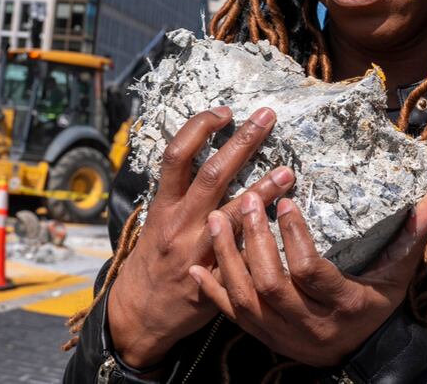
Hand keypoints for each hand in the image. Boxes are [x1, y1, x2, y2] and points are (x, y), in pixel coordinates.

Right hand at [107, 106, 295, 368]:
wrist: (139, 313)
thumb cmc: (151, 260)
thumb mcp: (155, 221)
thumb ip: (179, 194)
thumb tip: (206, 156)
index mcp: (163, 205)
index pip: (177, 155)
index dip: (199, 127)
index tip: (223, 112)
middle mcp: (180, 223)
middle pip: (212, 173)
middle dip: (242, 141)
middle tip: (267, 117)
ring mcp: (199, 251)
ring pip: (235, 216)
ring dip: (264, 190)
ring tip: (288, 172)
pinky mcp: (217, 279)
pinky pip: (245, 257)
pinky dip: (265, 241)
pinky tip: (287, 227)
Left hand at [189, 188, 426, 367]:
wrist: (356, 354)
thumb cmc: (376, 304)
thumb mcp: (397, 274)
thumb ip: (413, 235)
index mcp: (343, 305)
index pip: (310, 272)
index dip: (295, 239)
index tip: (285, 203)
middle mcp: (309, 325)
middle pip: (271, 284)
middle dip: (254, 241)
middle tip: (245, 201)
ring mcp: (280, 333)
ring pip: (244, 299)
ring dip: (227, 258)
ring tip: (217, 217)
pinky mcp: (260, 336)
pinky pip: (230, 316)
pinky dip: (211, 291)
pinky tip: (196, 265)